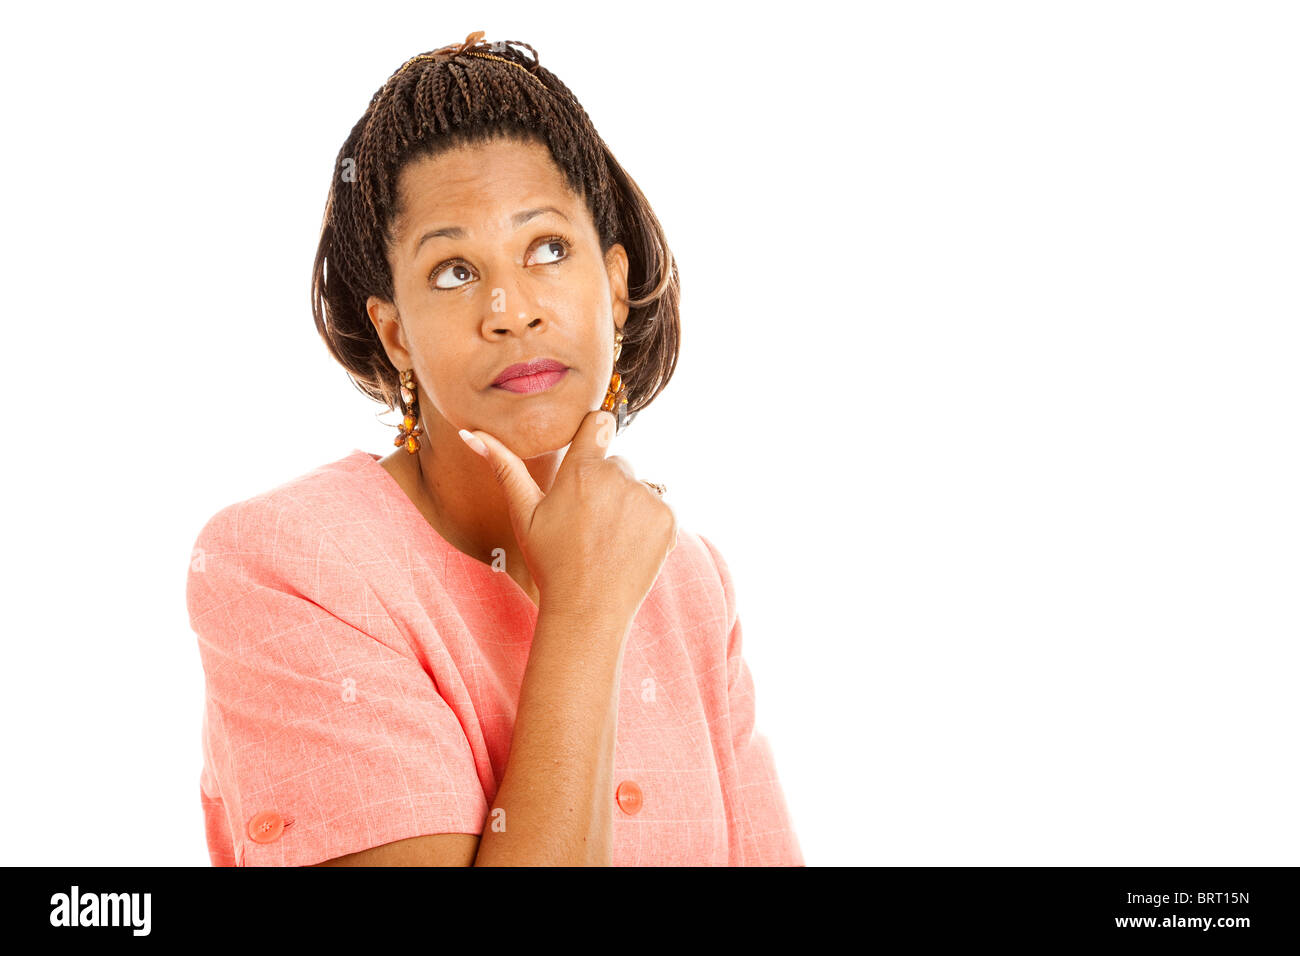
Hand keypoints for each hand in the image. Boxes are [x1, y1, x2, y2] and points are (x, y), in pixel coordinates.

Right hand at [460, 410, 677, 621]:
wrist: (587, 610)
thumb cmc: (551, 562)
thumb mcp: (524, 515)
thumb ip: (504, 467)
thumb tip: (471, 433)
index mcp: (581, 469)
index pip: (599, 422)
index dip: (595, 434)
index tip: (591, 452)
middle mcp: (617, 476)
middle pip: (617, 464)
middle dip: (606, 485)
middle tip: (589, 524)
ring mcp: (646, 497)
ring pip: (638, 488)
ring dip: (627, 506)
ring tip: (607, 540)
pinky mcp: (667, 518)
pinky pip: (658, 508)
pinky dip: (647, 525)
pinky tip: (626, 548)